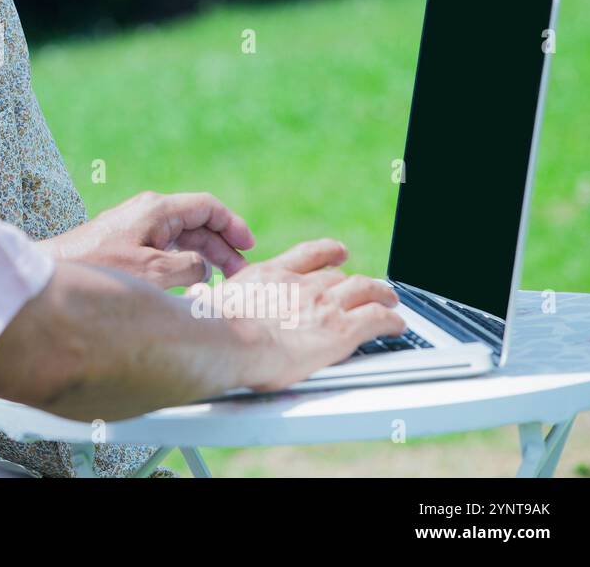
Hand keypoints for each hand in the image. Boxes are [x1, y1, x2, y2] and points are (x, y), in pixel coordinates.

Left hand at [43, 191, 255, 289]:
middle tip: (241, 272)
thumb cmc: (102, 269)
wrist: (56, 270)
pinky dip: (183, 260)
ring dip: (204, 255)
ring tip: (223, 279)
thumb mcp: (155, 271)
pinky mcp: (125, 242)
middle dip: (222, 245)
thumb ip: (189, 266)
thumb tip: (204, 267)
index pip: (207, 207)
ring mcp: (135, 226)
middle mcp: (148, 212)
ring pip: (181, 236)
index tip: (248, 246)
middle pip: (196, 222)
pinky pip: (164, 246)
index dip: (232, 225)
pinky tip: (190, 280)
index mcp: (158, 209)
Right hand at [215, 239, 406, 390]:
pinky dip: (392, 319)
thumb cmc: (209, 326)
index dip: (326, 252)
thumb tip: (191, 300)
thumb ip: (206, 300)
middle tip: (366, 286)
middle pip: (338, 275)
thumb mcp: (205, 303)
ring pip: (366, 288)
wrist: (229, 338)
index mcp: (270, 274)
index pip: (307, 255)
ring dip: (382, 293)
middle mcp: (301, 283)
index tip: (336, 252)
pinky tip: (398, 324)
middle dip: (352, 280)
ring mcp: (324, 303)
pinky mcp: (341, 328)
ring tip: (391, 298)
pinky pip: (378, 317)